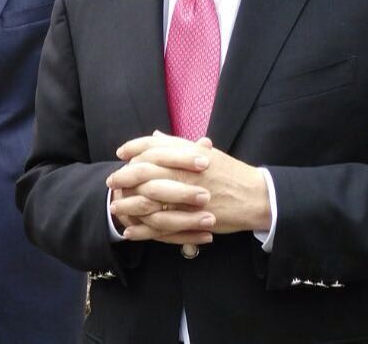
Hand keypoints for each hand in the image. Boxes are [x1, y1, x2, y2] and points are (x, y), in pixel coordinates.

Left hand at [117, 132, 271, 235]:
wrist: (256, 197)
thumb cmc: (231, 173)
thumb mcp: (205, 152)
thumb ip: (178, 145)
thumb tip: (154, 136)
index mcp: (188, 154)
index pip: (153, 147)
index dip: (133, 148)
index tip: (121, 153)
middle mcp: (184, 172)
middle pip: (144, 172)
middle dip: (124, 177)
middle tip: (112, 181)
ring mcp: (186, 197)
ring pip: (147, 200)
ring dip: (128, 205)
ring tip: (115, 207)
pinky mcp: (190, 219)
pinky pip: (159, 226)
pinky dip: (142, 230)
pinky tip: (130, 231)